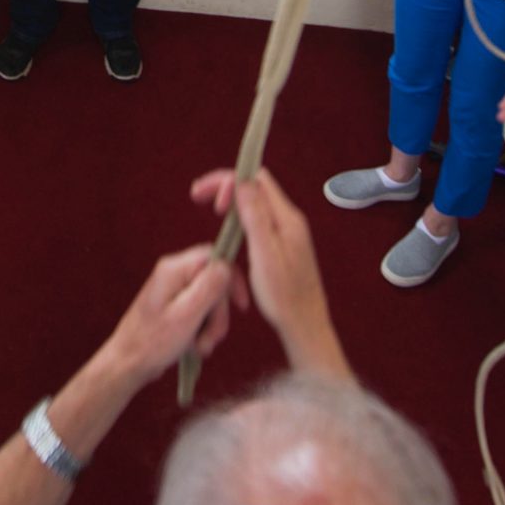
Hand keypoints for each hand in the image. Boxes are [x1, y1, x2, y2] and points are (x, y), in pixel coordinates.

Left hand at [96, 245, 236, 390]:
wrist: (128, 364)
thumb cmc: (152, 342)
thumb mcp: (186, 315)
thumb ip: (209, 288)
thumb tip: (227, 266)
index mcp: (174, 269)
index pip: (215, 257)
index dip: (232, 279)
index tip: (240, 306)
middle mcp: (174, 274)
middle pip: (215, 282)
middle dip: (218, 314)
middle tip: (210, 339)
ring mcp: (174, 290)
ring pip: (210, 300)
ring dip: (211, 326)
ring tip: (200, 347)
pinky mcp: (175, 306)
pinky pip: (201, 312)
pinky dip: (202, 330)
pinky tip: (195, 346)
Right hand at [192, 167, 345, 376]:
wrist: (305, 325)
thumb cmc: (285, 297)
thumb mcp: (265, 256)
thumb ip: (256, 218)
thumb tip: (242, 182)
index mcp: (287, 219)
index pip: (256, 180)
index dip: (228, 181)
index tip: (207, 199)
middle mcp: (290, 220)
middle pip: (255, 186)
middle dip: (226, 186)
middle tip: (199, 197)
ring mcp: (288, 231)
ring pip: (256, 201)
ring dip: (232, 199)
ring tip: (211, 208)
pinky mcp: (284, 244)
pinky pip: (260, 218)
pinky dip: (240, 215)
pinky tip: (229, 227)